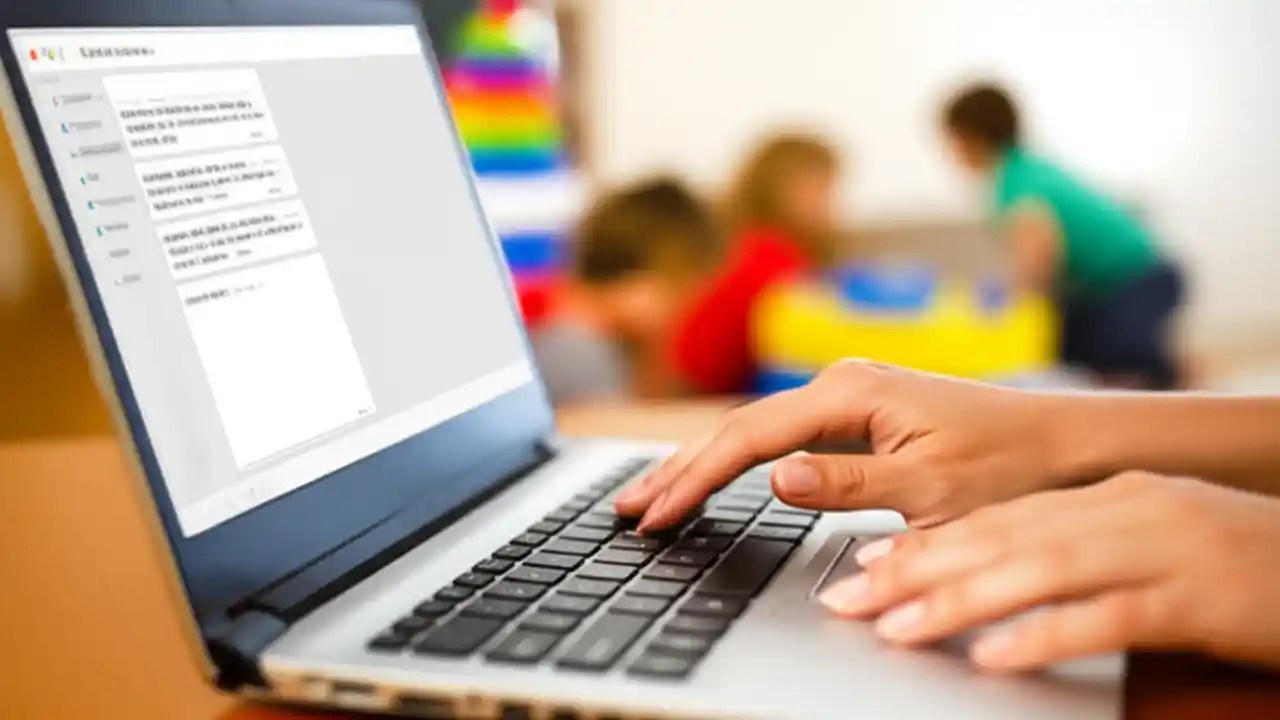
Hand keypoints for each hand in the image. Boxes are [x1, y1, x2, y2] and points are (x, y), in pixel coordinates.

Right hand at [615, 361, 1075, 530]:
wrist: (1062, 441)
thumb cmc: (1010, 467)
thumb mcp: (933, 489)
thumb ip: (850, 484)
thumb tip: (772, 478)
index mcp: (851, 393)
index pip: (749, 440)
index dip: (695, 480)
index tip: (655, 516)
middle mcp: (840, 381)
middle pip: (737, 428)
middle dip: (679, 470)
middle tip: (627, 509)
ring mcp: (847, 392)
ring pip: (754, 430)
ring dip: (701, 464)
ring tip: (651, 494)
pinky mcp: (856, 409)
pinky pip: (779, 434)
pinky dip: (737, 460)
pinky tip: (714, 474)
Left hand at [819, 472, 1279, 671]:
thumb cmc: (1238, 565)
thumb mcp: (1148, 544)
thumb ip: (1076, 551)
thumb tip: (997, 578)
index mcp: (1108, 497)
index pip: (997, 518)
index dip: (927, 542)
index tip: (866, 564)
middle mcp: (1125, 512)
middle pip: (1000, 538)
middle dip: (917, 569)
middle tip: (851, 597)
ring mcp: (1161, 549)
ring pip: (1039, 570)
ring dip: (960, 600)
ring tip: (898, 626)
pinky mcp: (1195, 597)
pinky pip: (1107, 617)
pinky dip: (1045, 635)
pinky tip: (996, 656)